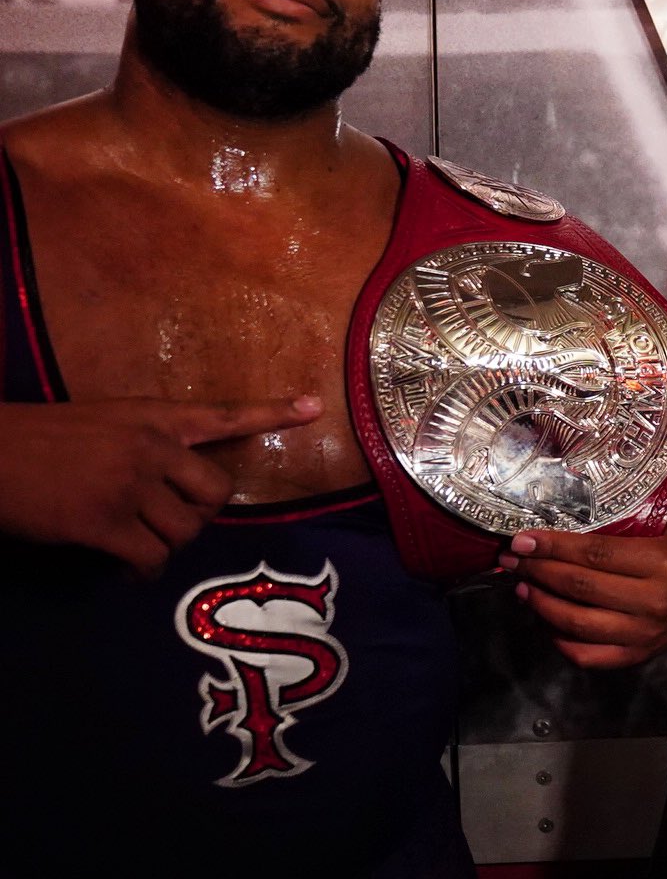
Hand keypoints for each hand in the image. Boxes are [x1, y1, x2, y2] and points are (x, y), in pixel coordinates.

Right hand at [0, 396, 323, 574]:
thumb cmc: (36, 439)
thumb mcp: (101, 424)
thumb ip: (144, 446)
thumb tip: (167, 487)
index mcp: (152, 417)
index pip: (224, 414)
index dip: (272, 413)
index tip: (316, 407)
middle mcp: (151, 447)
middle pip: (216, 491)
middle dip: (201, 514)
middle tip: (172, 522)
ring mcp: (129, 485)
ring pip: (185, 531)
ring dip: (167, 546)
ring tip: (140, 546)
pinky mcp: (104, 523)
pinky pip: (150, 558)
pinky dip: (143, 572)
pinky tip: (126, 570)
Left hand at [502, 508, 666, 668]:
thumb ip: (635, 506)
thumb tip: (581, 484)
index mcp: (661, 562)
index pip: (596, 553)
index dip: (554, 547)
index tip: (523, 540)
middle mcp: (652, 600)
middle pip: (581, 587)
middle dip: (538, 571)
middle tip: (511, 560)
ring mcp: (642, 634)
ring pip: (577, 623)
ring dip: (540, 604)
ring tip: (521, 586)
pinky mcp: (634, 656)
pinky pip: (586, 655)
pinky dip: (558, 640)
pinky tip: (544, 620)